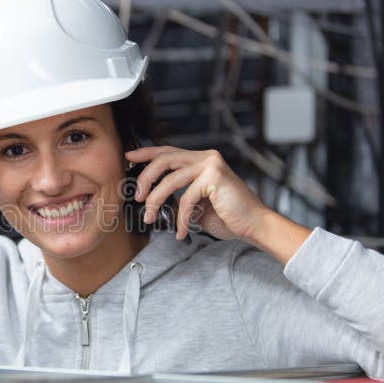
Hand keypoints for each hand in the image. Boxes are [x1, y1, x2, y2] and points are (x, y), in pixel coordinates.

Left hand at [125, 146, 269, 242]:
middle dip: (145, 178)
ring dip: (155, 200)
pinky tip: (182, 231)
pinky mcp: (214, 176)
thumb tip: (153, 201)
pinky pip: (186, 198)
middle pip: (164, 159)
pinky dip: (181, 218)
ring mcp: (211, 164)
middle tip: (137, 197)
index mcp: (201, 160)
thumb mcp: (195, 205)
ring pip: (170, 179)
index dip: (147, 153)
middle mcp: (206, 157)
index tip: (129, 156)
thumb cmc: (227, 216)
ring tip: (150, 217)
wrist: (253, 225)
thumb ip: (177, 197)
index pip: (168, 151)